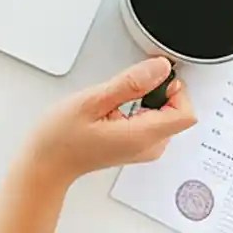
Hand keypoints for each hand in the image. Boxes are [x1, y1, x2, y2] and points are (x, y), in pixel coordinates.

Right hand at [22, 57, 195, 184]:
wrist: (46, 164)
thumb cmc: (61, 137)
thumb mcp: (93, 100)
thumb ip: (130, 83)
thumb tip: (159, 68)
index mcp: (142, 136)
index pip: (186, 113)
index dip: (174, 88)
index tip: (152, 76)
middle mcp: (149, 146)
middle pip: (178, 113)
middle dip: (161, 91)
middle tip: (127, 87)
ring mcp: (144, 148)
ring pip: (167, 115)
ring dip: (150, 99)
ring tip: (118, 99)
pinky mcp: (136, 146)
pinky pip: (154, 121)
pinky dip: (142, 108)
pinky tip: (118, 107)